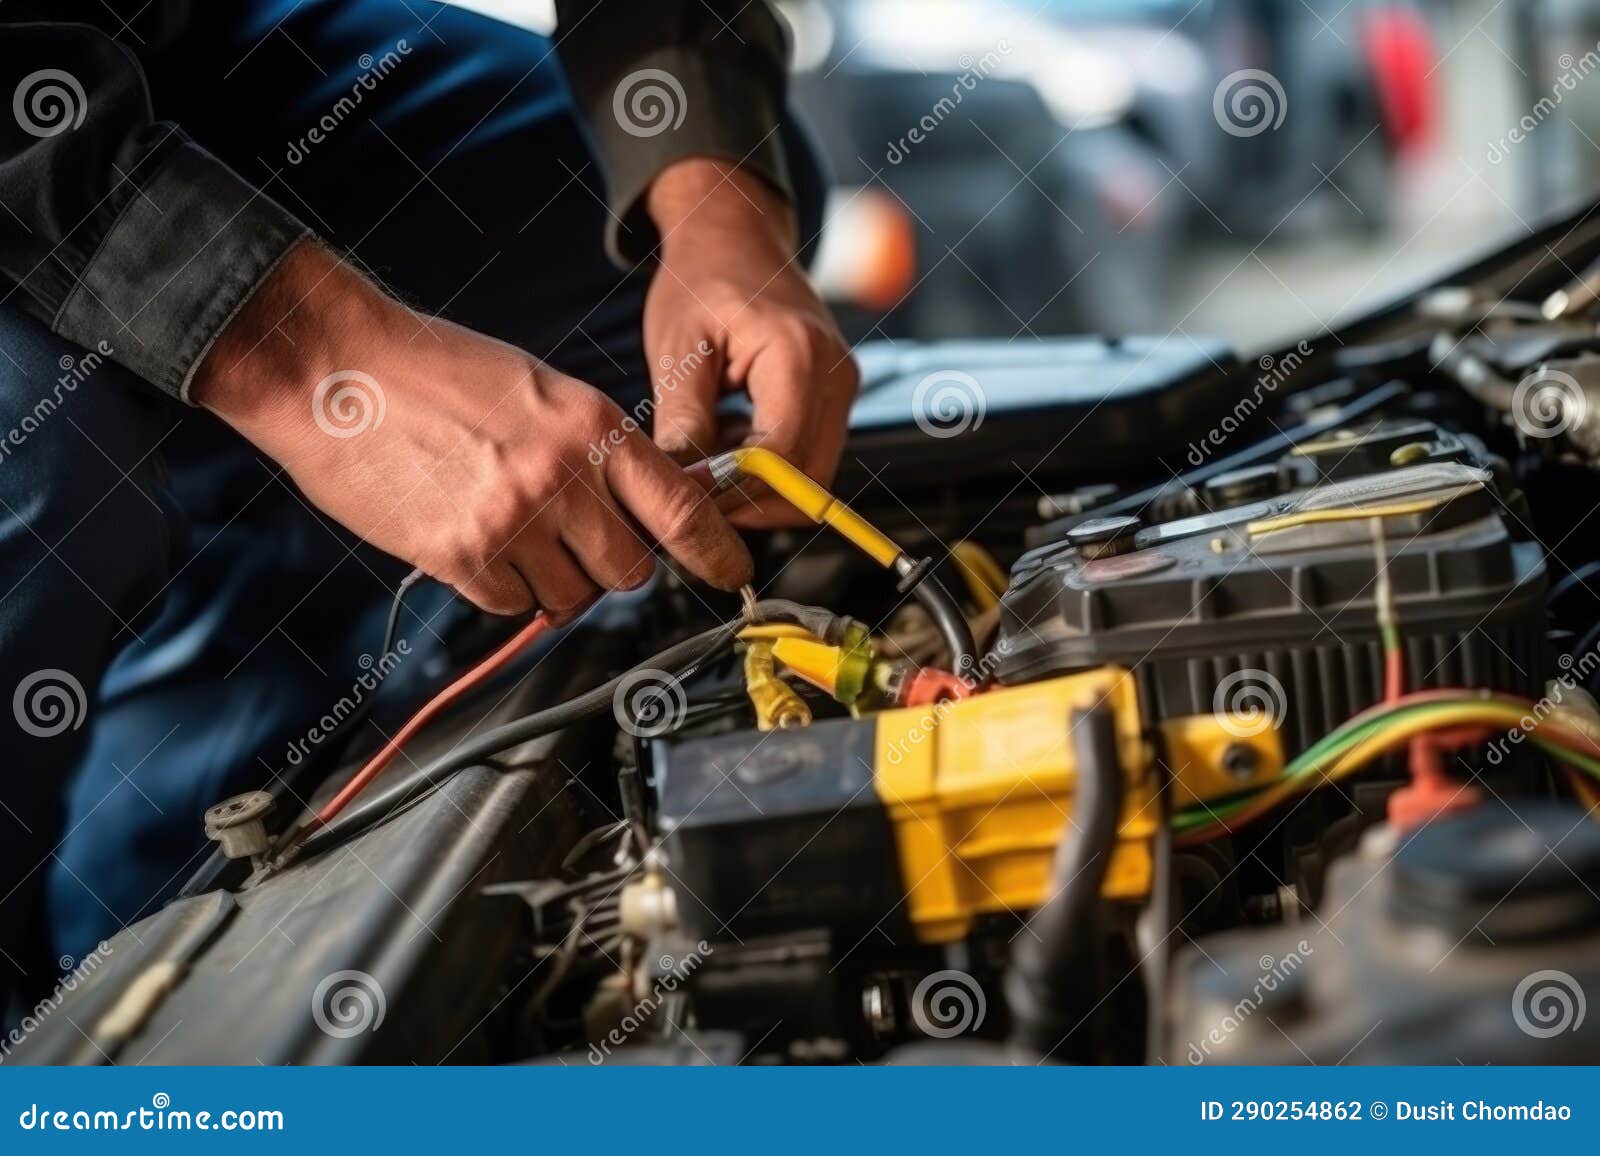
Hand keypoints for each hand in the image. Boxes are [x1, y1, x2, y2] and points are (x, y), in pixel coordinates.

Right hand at [192, 241, 751, 619]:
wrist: (336, 368)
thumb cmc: (437, 373)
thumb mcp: (543, 393)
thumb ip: (599, 452)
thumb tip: (643, 511)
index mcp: (593, 427)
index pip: (683, 508)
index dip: (716, 551)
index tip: (731, 571)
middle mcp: (563, 478)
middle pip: (631, 571)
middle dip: (613, 566)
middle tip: (579, 540)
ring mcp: (512, 522)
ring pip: (572, 598)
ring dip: (554, 580)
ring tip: (511, 527)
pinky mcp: (462, 557)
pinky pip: (514, 605)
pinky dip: (503, 587)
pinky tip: (474, 537)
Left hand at [642, 159, 858, 525]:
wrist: (735, 235)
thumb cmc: (702, 280)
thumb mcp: (677, 350)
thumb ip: (683, 423)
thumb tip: (683, 492)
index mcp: (798, 354)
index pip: (784, 456)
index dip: (738, 491)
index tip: (689, 498)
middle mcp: (836, 374)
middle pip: (809, 480)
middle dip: (750, 501)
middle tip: (693, 494)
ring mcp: (843, 386)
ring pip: (812, 475)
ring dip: (758, 485)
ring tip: (705, 456)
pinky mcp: (836, 395)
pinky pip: (810, 454)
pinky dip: (768, 465)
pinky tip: (725, 439)